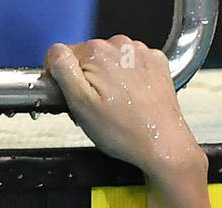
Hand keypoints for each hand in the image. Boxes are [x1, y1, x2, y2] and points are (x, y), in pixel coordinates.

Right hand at [44, 37, 204, 182]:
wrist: (166, 147)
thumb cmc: (125, 133)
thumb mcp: (80, 103)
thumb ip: (62, 69)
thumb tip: (55, 52)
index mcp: (97, 52)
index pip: (63, 56)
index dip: (64, 80)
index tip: (76, 99)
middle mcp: (121, 46)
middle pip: (89, 57)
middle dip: (89, 79)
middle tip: (100, 107)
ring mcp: (142, 54)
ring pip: (111, 61)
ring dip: (110, 79)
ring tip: (119, 106)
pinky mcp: (157, 64)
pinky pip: (133, 65)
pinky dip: (131, 79)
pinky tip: (135, 99)